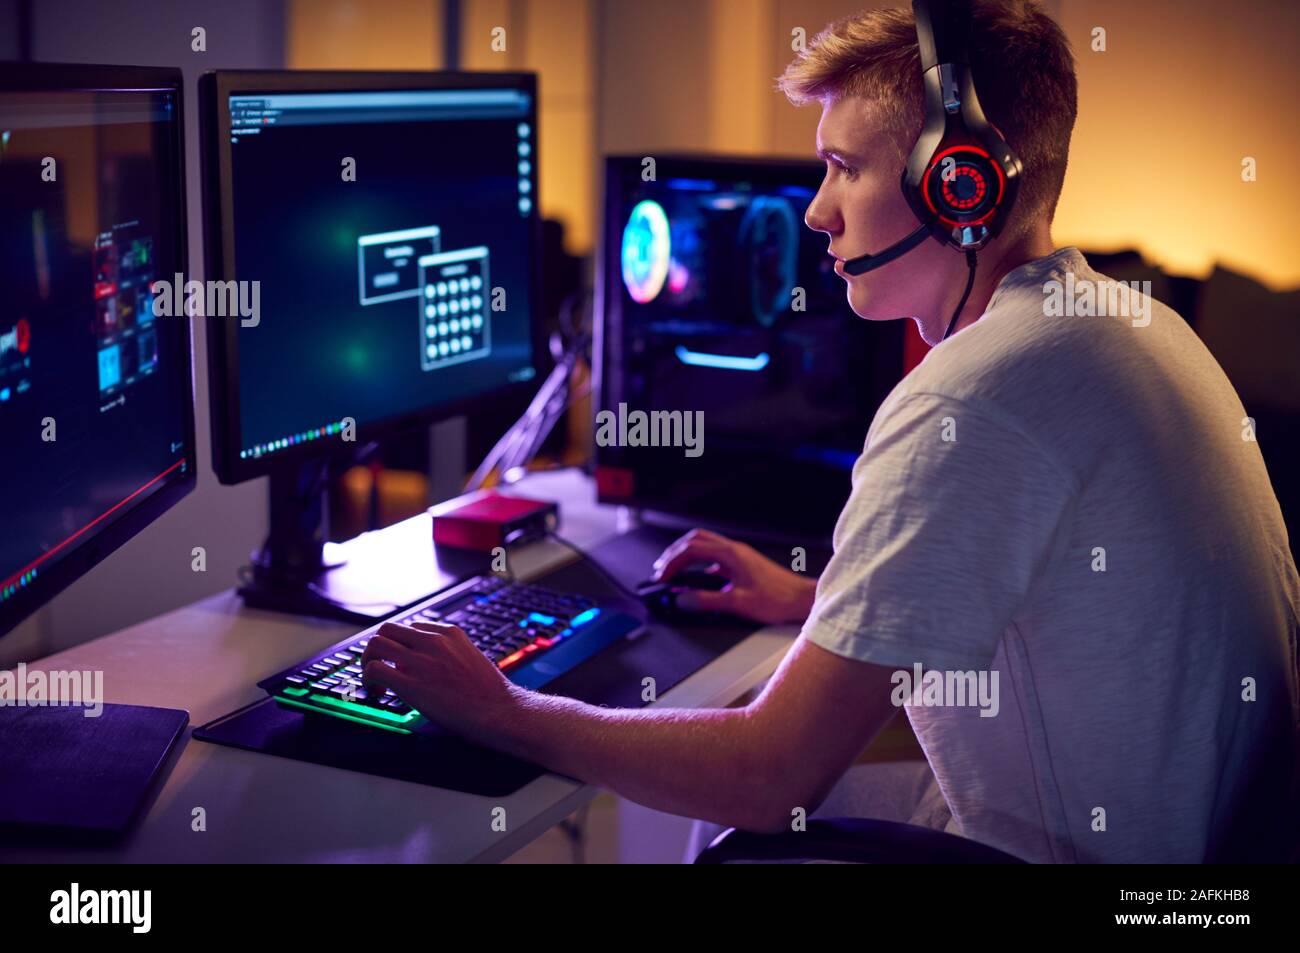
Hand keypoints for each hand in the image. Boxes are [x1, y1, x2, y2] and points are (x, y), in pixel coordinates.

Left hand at [360, 621, 519, 741]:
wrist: (499, 711)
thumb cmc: (489, 692)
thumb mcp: (470, 658)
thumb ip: (447, 654)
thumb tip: (424, 663)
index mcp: (449, 634)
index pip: (411, 627)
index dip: (402, 645)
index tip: (400, 662)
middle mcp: (433, 641)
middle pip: (388, 629)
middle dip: (378, 647)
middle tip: (379, 666)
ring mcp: (421, 661)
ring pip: (376, 644)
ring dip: (368, 661)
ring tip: (374, 680)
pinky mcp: (411, 684)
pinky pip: (376, 670)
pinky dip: (368, 679)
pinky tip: (376, 692)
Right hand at [651, 528, 816, 625]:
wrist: (800, 599)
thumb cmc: (777, 598)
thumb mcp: (738, 603)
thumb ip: (707, 600)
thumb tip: (683, 599)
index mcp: (731, 554)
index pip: (691, 550)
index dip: (672, 562)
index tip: (662, 577)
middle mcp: (734, 550)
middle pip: (695, 540)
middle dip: (675, 553)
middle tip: (662, 569)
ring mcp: (738, 555)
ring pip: (705, 544)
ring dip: (687, 554)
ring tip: (674, 569)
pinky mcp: (743, 563)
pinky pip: (715, 555)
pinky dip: (700, 562)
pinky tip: (698, 577)